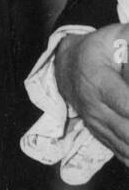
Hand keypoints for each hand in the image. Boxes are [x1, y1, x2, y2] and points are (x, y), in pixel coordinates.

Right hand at [55, 24, 128, 164]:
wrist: (66, 67)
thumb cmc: (99, 48)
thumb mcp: (118, 35)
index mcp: (98, 80)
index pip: (125, 103)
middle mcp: (95, 107)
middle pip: (128, 131)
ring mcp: (97, 124)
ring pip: (126, 147)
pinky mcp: (101, 135)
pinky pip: (122, 154)